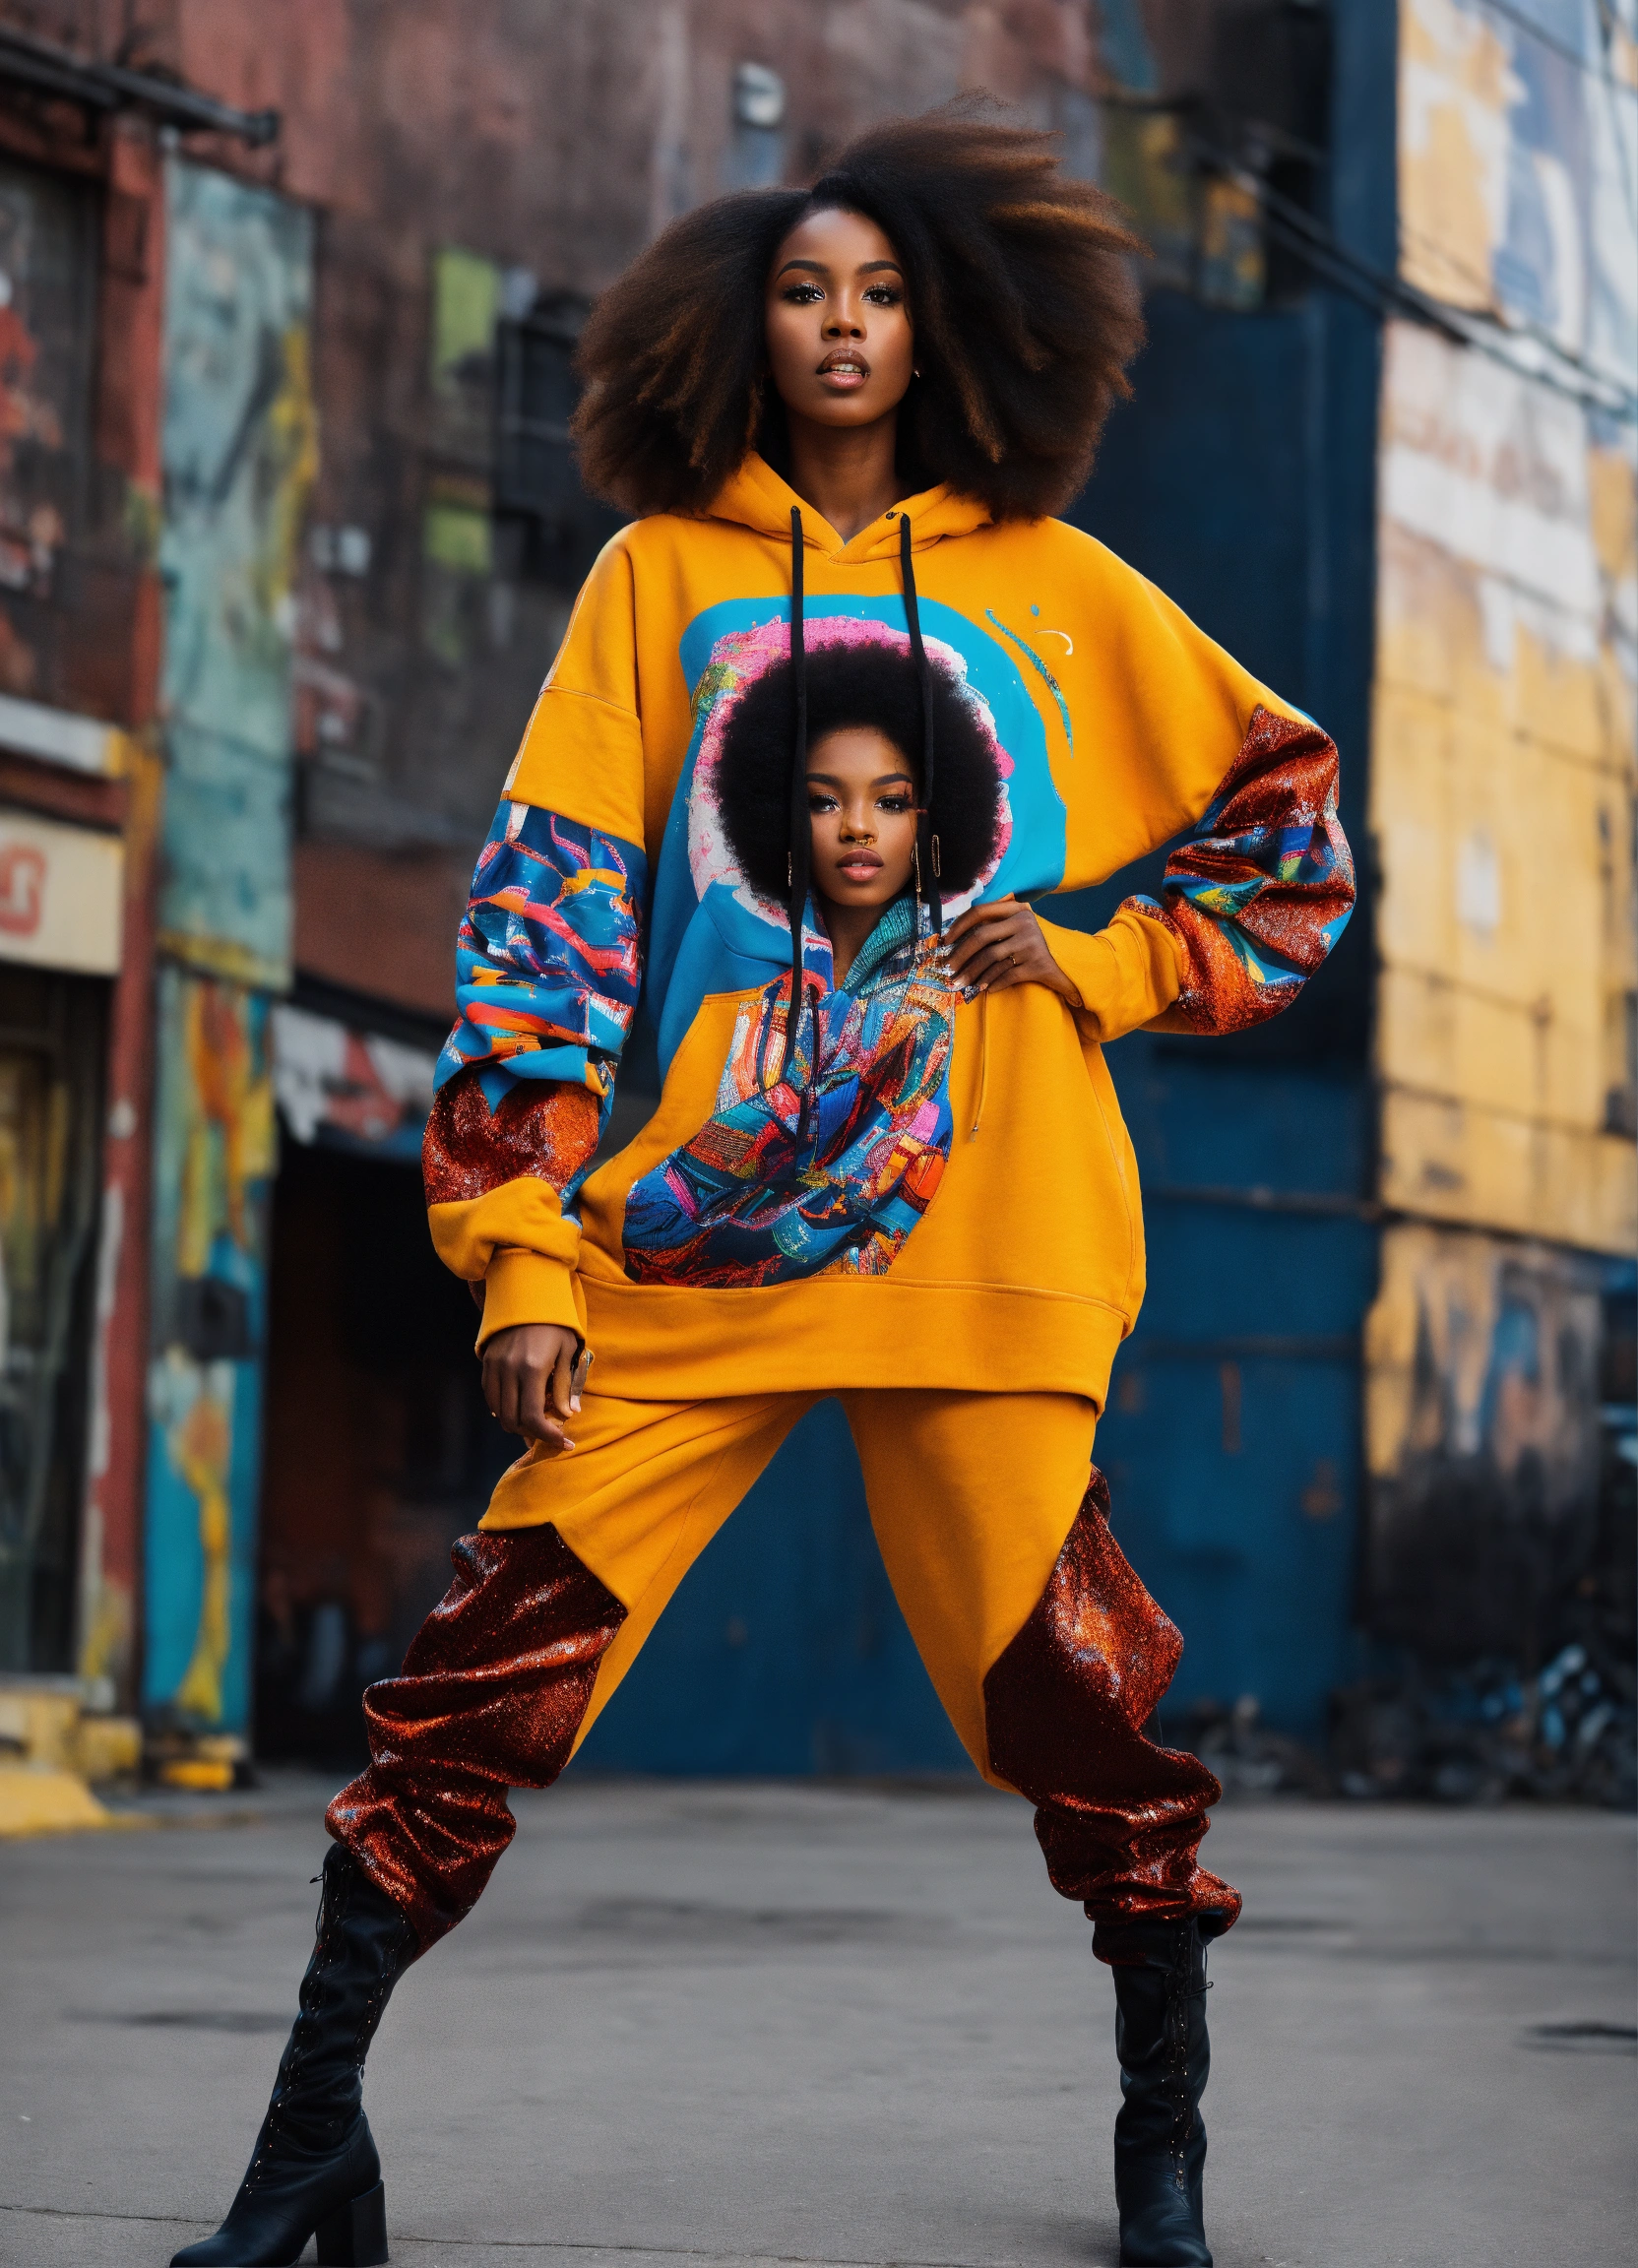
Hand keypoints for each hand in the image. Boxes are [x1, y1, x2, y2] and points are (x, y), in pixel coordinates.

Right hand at [481, 1323, 587, 1453]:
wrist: (527, 1296)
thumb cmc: (555, 1324)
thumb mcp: (568, 1352)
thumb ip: (565, 1385)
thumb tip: (568, 1414)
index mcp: (533, 1369)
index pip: (534, 1418)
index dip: (548, 1436)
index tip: (564, 1443)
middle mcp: (509, 1370)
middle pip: (513, 1420)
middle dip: (532, 1434)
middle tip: (551, 1434)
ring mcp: (494, 1367)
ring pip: (499, 1413)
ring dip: (517, 1424)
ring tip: (536, 1424)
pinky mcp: (486, 1363)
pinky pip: (491, 1396)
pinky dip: (503, 1409)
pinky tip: (519, 1408)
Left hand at [941, 895, 1078, 1001]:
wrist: (1074, 964)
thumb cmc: (1040, 946)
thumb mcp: (1023, 927)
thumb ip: (999, 924)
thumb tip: (957, 936)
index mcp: (1018, 910)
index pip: (981, 911)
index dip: (958, 925)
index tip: (945, 941)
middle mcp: (1025, 924)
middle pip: (981, 937)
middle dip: (960, 955)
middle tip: (949, 970)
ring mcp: (1032, 944)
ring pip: (991, 959)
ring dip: (972, 974)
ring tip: (962, 984)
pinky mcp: (1038, 966)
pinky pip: (1006, 976)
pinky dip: (993, 984)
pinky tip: (985, 990)